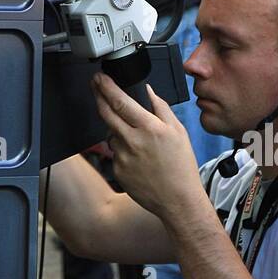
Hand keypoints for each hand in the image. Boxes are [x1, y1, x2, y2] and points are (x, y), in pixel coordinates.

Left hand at [91, 73, 203, 224]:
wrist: (178, 200)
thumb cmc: (181, 167)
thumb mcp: (178, 132)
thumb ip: (161, 107)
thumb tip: (148, 91)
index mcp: (149, 128)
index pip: (120, 102)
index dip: (105, 87)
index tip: (99, 78)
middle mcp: (132, 141)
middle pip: (105, 113)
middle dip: (98, 96)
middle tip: (95, 86)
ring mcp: (122, 157)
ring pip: (111, 133)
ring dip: (115, 128)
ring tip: (137, 138)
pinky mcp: (117, 170)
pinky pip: (114, 152)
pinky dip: (122, 149)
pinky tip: (138, 157)